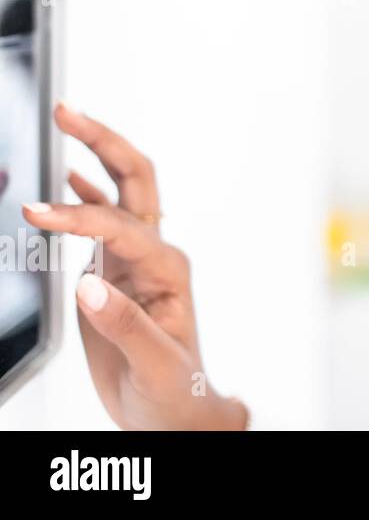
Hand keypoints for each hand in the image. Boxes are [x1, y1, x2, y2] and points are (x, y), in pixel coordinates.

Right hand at [22, 103, 247, 430]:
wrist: (175, 412)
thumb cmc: (175, 391)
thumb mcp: (156, 364)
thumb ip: (126, 325)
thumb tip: (90, 285)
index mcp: (169, 271)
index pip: (121, 228)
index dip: (78, 217)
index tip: (37, 214)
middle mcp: (155, 255)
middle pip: (134, 182)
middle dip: (104, 142)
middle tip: (68, 112)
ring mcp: (135, 260)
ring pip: (118, 193)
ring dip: (93, 155)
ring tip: (64, 120)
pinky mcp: (115, 272)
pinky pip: (102, 221)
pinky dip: (83, 194)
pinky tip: (66, 176)